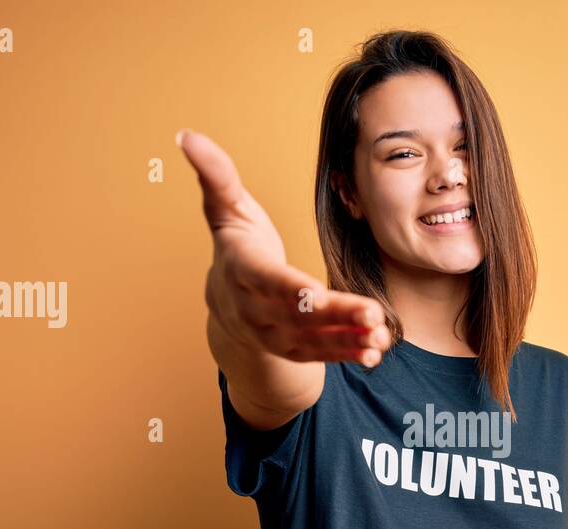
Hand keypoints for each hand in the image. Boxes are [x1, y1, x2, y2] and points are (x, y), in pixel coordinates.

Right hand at [178, 128, 391, 365]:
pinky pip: (318, 355)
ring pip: (311, 339)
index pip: (266, 280)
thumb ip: (216, 175)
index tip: (315, 293)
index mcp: (241, 270)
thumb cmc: (237, 245)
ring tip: (379, 336)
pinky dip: (346, 354)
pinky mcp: (290, 349)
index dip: (289, 288)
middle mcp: (254, 308)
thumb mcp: (226, 208)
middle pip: (296, 313)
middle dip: (335, 314)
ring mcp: (272, 333)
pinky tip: (375, 352)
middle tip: (372, 313)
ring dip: (347, 340)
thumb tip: (187, 135)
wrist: (226, 303)